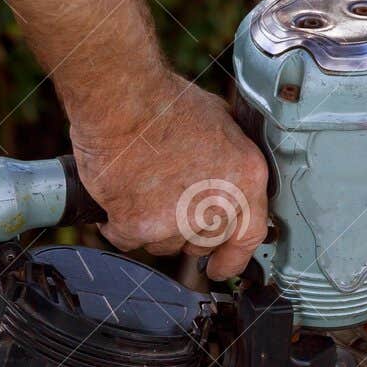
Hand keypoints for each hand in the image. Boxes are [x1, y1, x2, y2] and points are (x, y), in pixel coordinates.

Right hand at [68, 75, 268, 278]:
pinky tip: (116, 194)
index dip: (233, 257)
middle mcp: (217, 206)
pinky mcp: (138, 227)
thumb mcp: (219, 121)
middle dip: (182, 230)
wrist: (123, 99)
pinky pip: (126, 238)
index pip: (250, 236)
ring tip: (140, 185)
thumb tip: (224, 170)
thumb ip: (228, 157)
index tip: (221, 268)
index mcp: (245, 179)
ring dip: (150, 226)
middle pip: (199, 244)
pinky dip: (117, 222)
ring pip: (162, 245)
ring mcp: (177, 221)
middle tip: (165, 202)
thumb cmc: (165, 101)